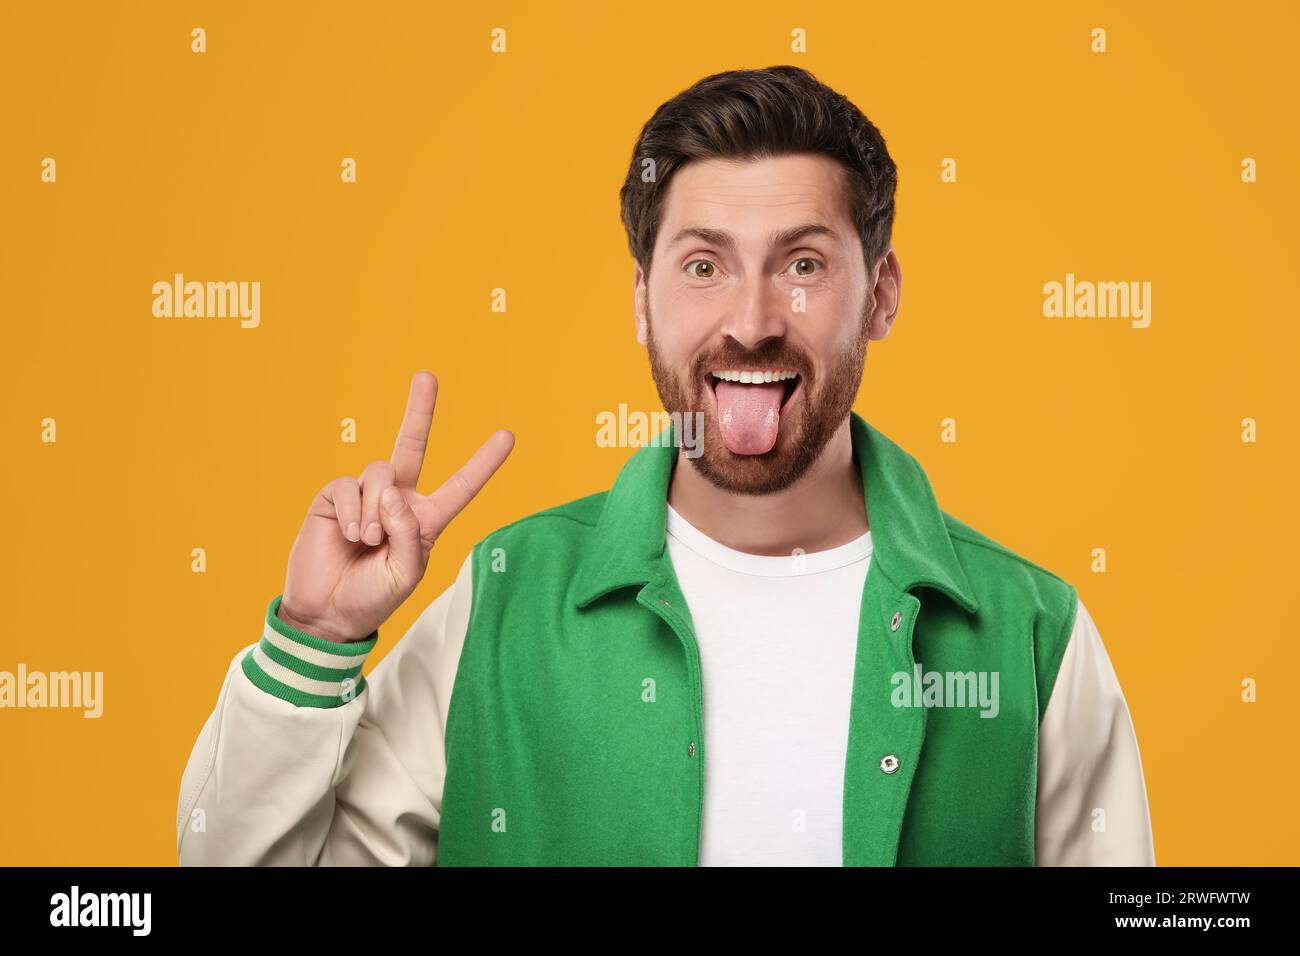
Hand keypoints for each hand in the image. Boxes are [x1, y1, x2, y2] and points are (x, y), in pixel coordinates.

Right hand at [277, 370, 513, 642]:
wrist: (327, 613)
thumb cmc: (373, 598)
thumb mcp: (406, 574)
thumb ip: (410, 534)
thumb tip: (393, 494)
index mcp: (426, 520)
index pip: (461, 486)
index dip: (483, 463)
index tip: (508, 435)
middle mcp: (398, 501)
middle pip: (412, 446)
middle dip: (420, 410)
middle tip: (427, 376)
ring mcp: (365, 496)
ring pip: (380, 473)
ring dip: (374, 510)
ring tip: (366, 540)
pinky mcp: (333, 498)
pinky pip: (347, 485)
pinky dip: (350, 510)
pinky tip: (348, 534)